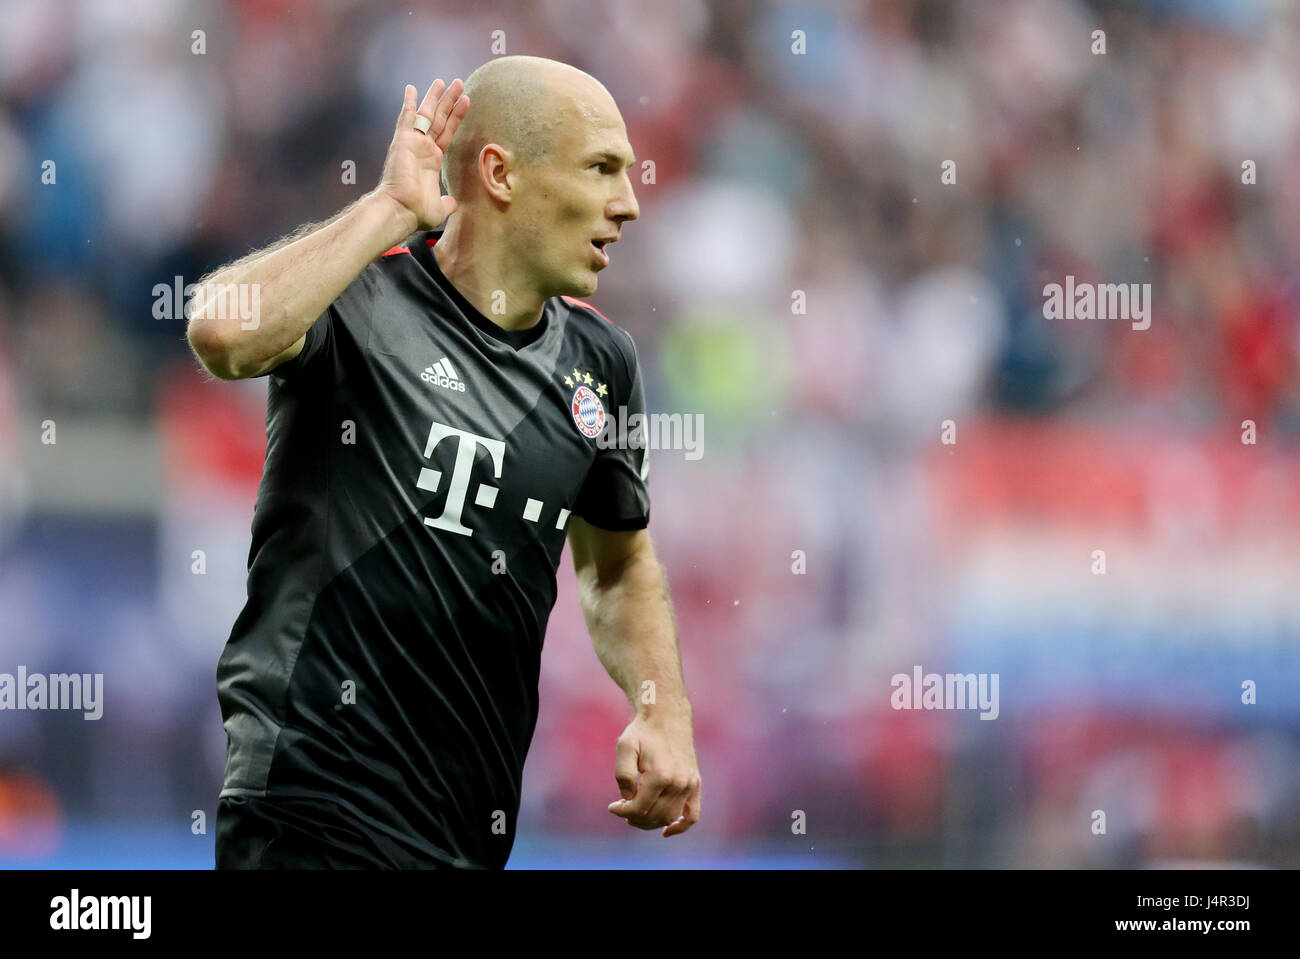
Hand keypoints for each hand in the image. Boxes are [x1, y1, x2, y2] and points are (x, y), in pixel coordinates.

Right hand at [376, 79, 469, 233]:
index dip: (456, 117)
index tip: (466, 101)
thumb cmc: (417, 212)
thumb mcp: (440, 208)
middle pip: (439, 118)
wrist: (402, 210)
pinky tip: (412, 88)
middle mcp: (422, 149)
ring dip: (436, 97)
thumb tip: (453, 204)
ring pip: (427, 115)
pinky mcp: (402, 141)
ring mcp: (412, 143)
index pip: (447, 133)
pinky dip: (409, 103)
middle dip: (449, 101)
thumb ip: (448, 203)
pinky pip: (406, 118)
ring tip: (445, 81)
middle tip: (459, 83)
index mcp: (431, 160)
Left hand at [607, 714, 700, 836]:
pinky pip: (693, 815)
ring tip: (636, 813)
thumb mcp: (624, 747)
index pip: (639, 808)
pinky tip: (666, 832)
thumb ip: (623, 775)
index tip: (612, 807)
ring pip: (669, 817)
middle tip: (623, 809)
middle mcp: (679, 782)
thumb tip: (628, 799)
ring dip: (651, 821)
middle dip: (634, 818)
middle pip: (654, 817)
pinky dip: (680, 827)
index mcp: (661, 775)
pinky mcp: (696, 784)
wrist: (667, 716)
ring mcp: (690, 784)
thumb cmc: (642, 732)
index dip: (622, 811)